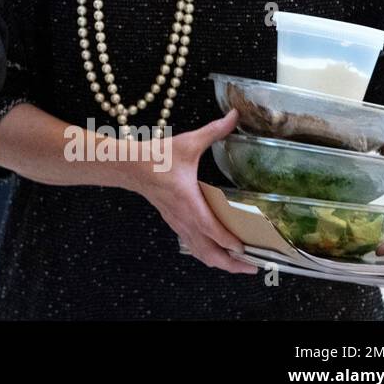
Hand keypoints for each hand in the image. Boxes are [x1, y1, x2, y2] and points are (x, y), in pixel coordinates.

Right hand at [131, 109, 258, 274]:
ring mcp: (178, 224)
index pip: (214, 230)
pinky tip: (217, 252)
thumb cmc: (157, 157)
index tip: (250, 251)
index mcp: (190, 203)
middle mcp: (185, 219)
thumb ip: (213, 130)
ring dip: (221, 263)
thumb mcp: (188, 143)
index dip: (232, 243)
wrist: (130, 166)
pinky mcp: (175, 222)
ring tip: (241, 266)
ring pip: (200, 253)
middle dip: (232, 264)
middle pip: (209, 253)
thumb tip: (233, 115)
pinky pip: (193, 246)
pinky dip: (208, 254)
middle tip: (254, 268)